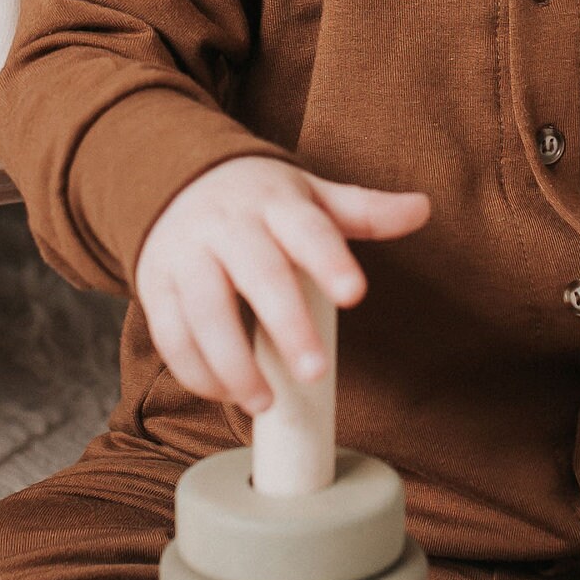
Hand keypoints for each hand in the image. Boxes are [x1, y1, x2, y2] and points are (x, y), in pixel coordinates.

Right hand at [134, 154, 430, 412]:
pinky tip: (225, 395)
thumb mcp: (309, 195)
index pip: (308, 229)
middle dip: (286, 325)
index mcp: (275, 203)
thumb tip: (423, 209)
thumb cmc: (257, 199)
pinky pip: (170, 334)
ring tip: (264, 403)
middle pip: (257, 275)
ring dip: (233, 363)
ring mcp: (187, 256)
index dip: (330, 260)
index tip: (354, 294)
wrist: (170, 176)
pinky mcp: (156, 285)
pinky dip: (194, 371)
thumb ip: (364, 210)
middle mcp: (228, 227)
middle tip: (314, 372)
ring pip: (204, 313)